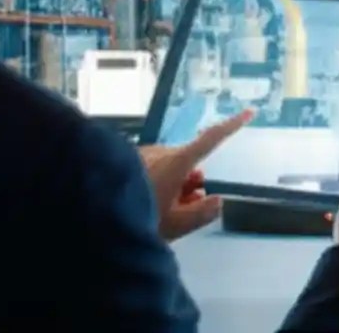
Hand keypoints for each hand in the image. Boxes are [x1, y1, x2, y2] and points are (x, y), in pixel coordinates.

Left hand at [138, 109, 254, 240]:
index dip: (232, 126)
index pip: (211, 140)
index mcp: (177, 163)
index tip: (249, 112)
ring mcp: (142, 154)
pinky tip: (136, 203)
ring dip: (169, 185)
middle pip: (188, 163)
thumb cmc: (137, 219)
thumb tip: (216, 200)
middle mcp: (161, 152)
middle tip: (178, 210)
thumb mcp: (175, 225)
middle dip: (189, 183)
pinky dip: (151, 182)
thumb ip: (203, 213)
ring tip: (152, 212)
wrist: (89, 215)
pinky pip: (149, 167)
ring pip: (168, 166)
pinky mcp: (125, 159)